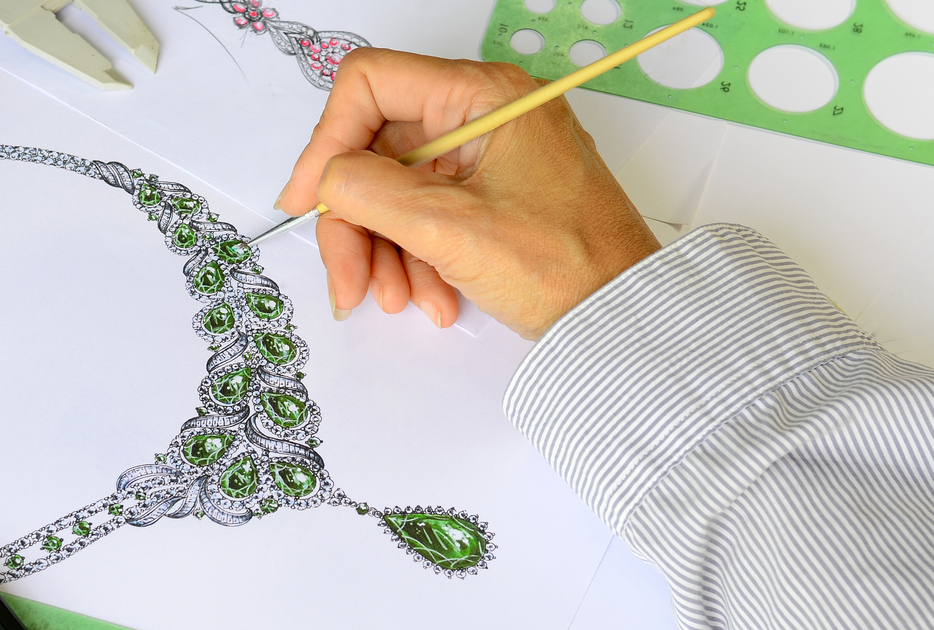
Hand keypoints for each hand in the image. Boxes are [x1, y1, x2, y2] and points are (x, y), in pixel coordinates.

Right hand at [276, 48, 659, 339]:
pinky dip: (415, 257)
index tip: (309, 201)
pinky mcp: (490, 194)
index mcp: (481, 95)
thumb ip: (370, 193)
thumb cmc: (569, 265)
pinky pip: (425, 214)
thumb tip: (326, 181)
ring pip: (395, 189)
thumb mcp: (450, 228)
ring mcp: (486, 155)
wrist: (623, 319)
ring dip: (385, 250)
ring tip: (401, 298)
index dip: (327, 142)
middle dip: (357, 220)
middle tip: (349, 279)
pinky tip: (432, 296)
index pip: (369, 85)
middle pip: (376, 149)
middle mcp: (482, 114)